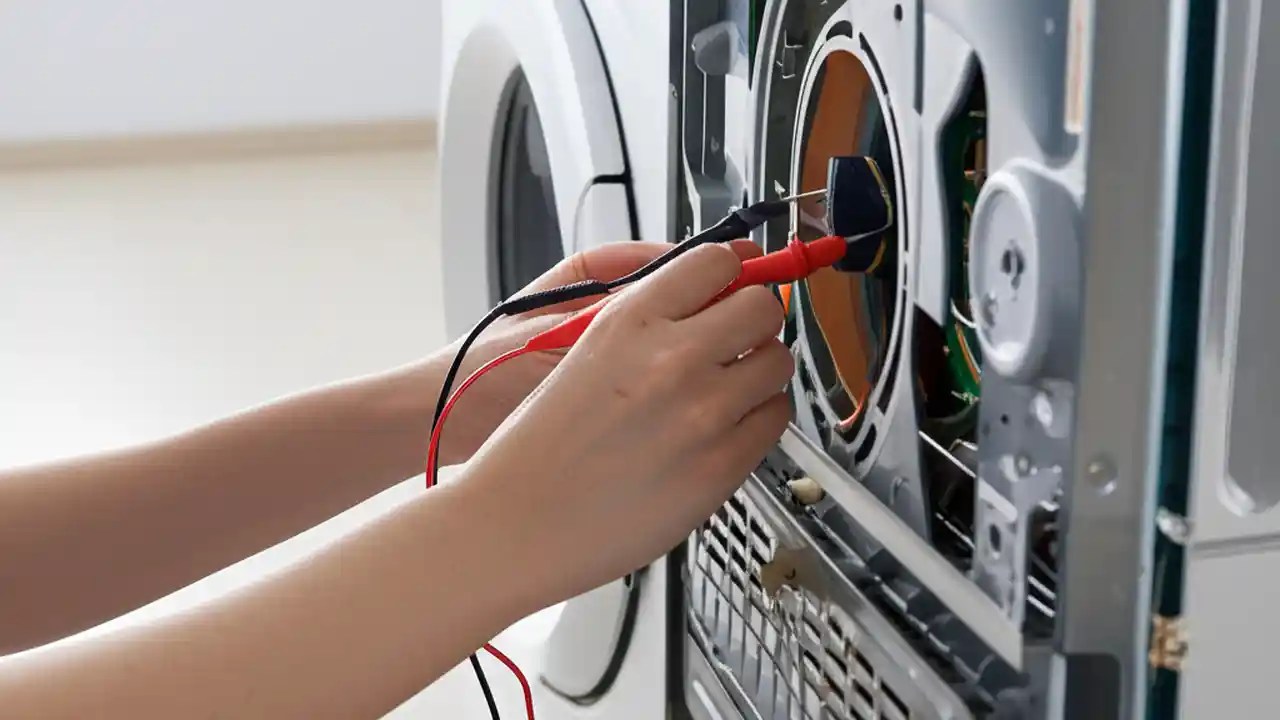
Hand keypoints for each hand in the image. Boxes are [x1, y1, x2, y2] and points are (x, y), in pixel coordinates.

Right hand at [435, 240, 761, 465]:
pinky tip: (725, 427)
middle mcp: (671, 360)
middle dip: (752, 319)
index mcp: (629, 321)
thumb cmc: (538, 445)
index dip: (729, 272)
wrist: (519, 522)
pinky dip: (758, 417)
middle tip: (737, 337)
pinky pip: (775, 418)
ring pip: (777, 361)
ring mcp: (703, 414)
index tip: (732, 284)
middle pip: (760, 307)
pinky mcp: (723, 465)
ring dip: (759, 369)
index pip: (716, 261)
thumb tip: (712, 286)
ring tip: (729, 388)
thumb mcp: (580, 350)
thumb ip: (646, 316)